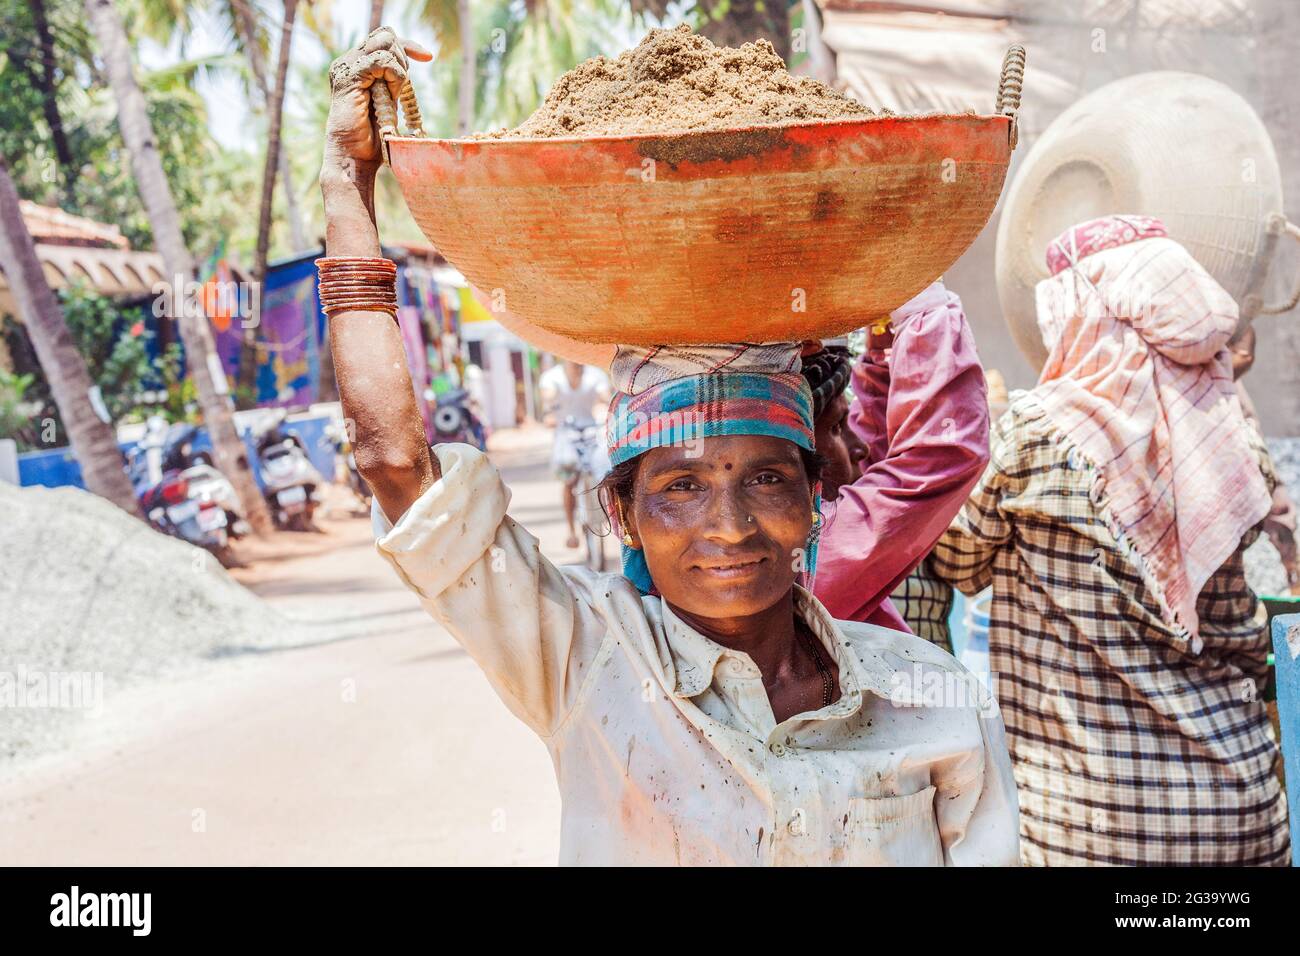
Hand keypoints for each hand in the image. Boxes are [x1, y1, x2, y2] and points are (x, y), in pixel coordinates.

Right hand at [323, 27, 430, 177]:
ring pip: (385, 44)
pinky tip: (391, 96)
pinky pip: (383, 61)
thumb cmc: (371, 138)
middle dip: (403, 56)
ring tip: (393, 95)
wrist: (354, 157)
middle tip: (401, 88)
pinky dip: (395, 77)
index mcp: (356, 66)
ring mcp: (347, 67)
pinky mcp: (350, 77)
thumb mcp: (387, 101)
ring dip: (399, 69)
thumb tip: (412, 60)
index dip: (408, 45)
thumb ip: (392, 80)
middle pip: (385, 36)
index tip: (428, 57)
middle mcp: (348, 62)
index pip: (383, 38)